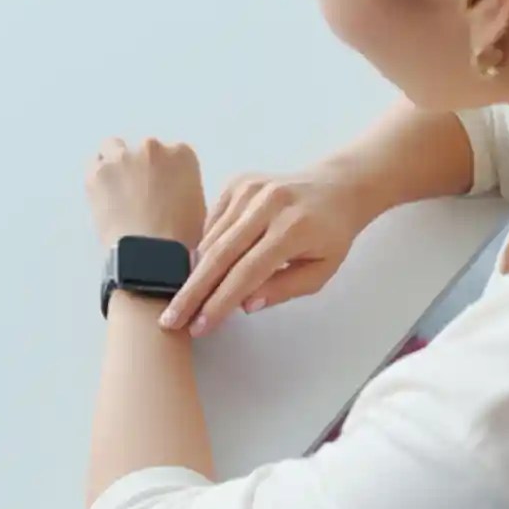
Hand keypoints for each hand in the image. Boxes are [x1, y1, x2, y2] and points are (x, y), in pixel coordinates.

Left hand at [86, 138, 206, 250]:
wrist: (149, 253)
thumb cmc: (180, 236)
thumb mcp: (198, 206)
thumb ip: (184, 186)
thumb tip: (172, 190)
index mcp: (182, 154)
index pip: (174, 153)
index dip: (167, 172)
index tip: (163, 188)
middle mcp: (152, 147)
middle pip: (143, 148)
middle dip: (141, 165)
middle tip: (140, 191)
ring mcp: (121, 157)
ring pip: (113, 148)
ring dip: (116, 164)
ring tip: (117, 190)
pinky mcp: (96, 173)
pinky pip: (93, 166)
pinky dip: (97, 178)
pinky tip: (103, 197)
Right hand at [162, 165, 378, 336]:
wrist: (337, 188)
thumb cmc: (331, 234)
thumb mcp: (321, 271)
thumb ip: (284, 289)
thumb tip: (244, 304)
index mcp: (292, 229)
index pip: (247, 272)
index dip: (220, 302)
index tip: (200, 325)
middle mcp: (267, 204)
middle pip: (220, 255)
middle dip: (193, 291)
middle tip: (172, 318)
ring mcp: (250, 190)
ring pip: (211, 239)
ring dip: (194, 273)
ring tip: (183, 301)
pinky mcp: (238, 183)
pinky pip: (212, 223)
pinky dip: (205, 248)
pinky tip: (203, 269)